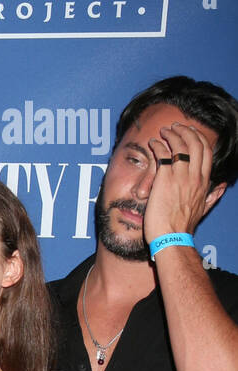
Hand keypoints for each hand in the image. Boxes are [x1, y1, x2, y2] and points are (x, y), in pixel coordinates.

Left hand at [144, 122, 218, 244]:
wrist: (172, 238)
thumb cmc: (183, 228)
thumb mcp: (203, 210)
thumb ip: (213, 196)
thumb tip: (222, 187)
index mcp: (204, 182)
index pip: (206, 152)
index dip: (199, 138)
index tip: (191, 133)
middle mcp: (194, 176)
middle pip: (195, 143)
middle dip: (186, 131)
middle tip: (175, 127)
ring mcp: (180, 177)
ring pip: (180, 145)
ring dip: (172, 134)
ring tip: (164, 131)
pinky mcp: (165, 179)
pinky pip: (163, 154)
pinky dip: (158, 145)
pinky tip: (153, 142)